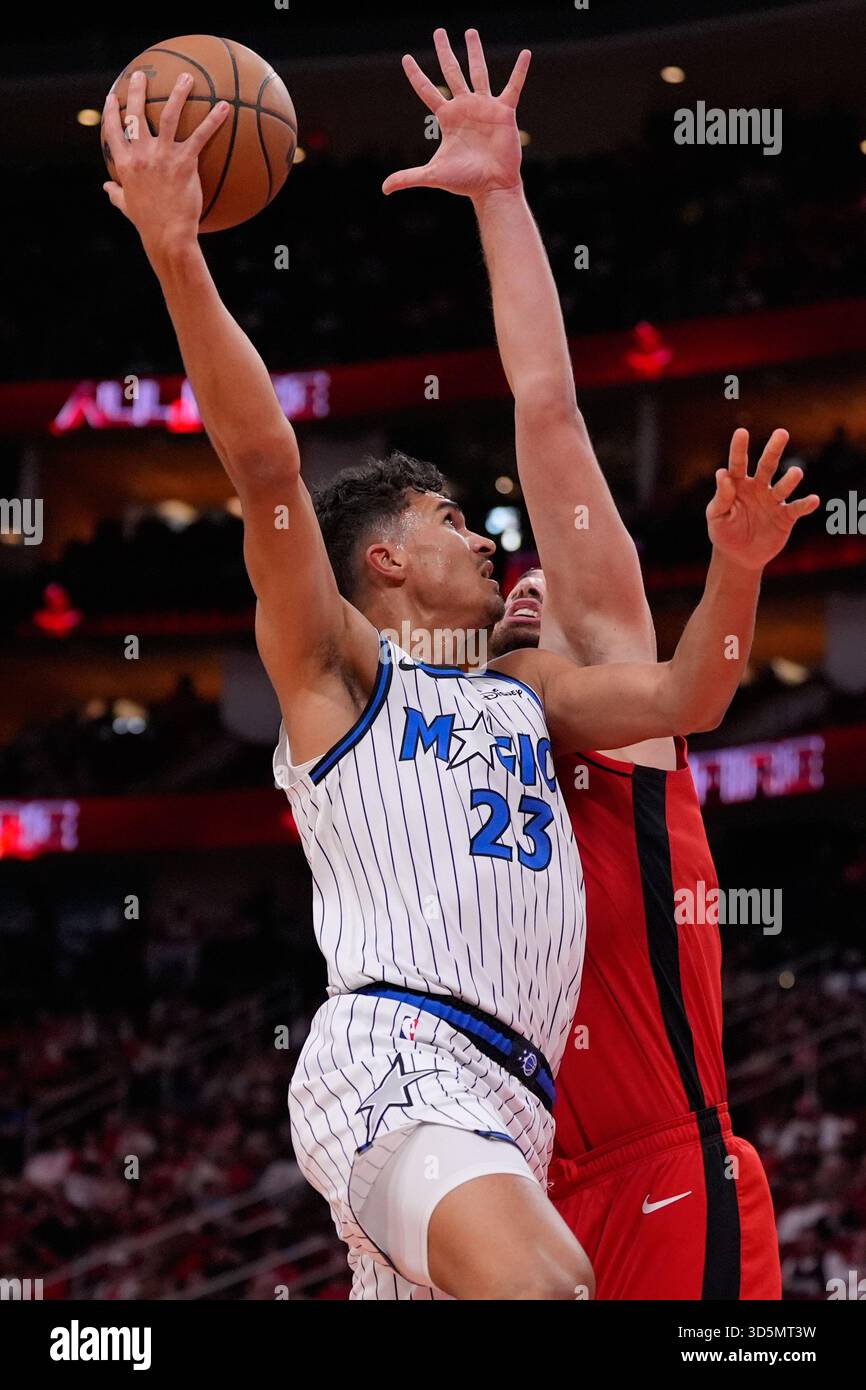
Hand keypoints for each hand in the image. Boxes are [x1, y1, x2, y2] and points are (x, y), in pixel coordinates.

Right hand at [102, 71, 229, 257]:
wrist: (168, 236)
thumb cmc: (148, 224)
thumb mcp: (126, 206)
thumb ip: (116, 193)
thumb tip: (106, 187)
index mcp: (126, 163)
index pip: (114, 131)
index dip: (112, 112)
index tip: (113, 97)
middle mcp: (142, 154)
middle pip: (137, 114)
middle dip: (137, 91)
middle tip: (141, 75)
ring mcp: (163, 156)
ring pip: (170, 116)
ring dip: (179, 93)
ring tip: (187, 77)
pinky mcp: (185, 163)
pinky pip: (201, 136)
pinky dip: (213, 120)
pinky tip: (224, 107)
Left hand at [382, 28, 529, 199]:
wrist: (491, 186)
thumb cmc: (464, 181)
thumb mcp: (433, 175)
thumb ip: (408, 177)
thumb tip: (384, 189)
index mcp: (447, 118)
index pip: (426, 90)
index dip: (415, 74)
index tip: (406, 58)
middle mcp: (464, 107)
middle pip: (451, 72)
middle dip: (444, 51)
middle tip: (438, 31)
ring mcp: (485, 106)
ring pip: (478, 72)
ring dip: (474, 51)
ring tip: (470, 31)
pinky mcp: (504, 112)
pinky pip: (513, 86)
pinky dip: (520, 71)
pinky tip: (526, 54)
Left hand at [706, 428, 819, 569]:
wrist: (738, 556)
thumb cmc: (724, 532)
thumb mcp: (716, 516)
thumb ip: (721, 497)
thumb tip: (722, 474)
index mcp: (738, 484)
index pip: (738, 463)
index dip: (739, 448)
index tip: (741, 432)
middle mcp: (758, 488)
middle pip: (767, 465)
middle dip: (774, 450)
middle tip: (782, 433)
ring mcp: (773, 501)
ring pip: (783, 486)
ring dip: (790, 479)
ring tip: (795, 473)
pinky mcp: (785, 517)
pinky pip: (796, 509)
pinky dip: (805, 505)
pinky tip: (813, 500)